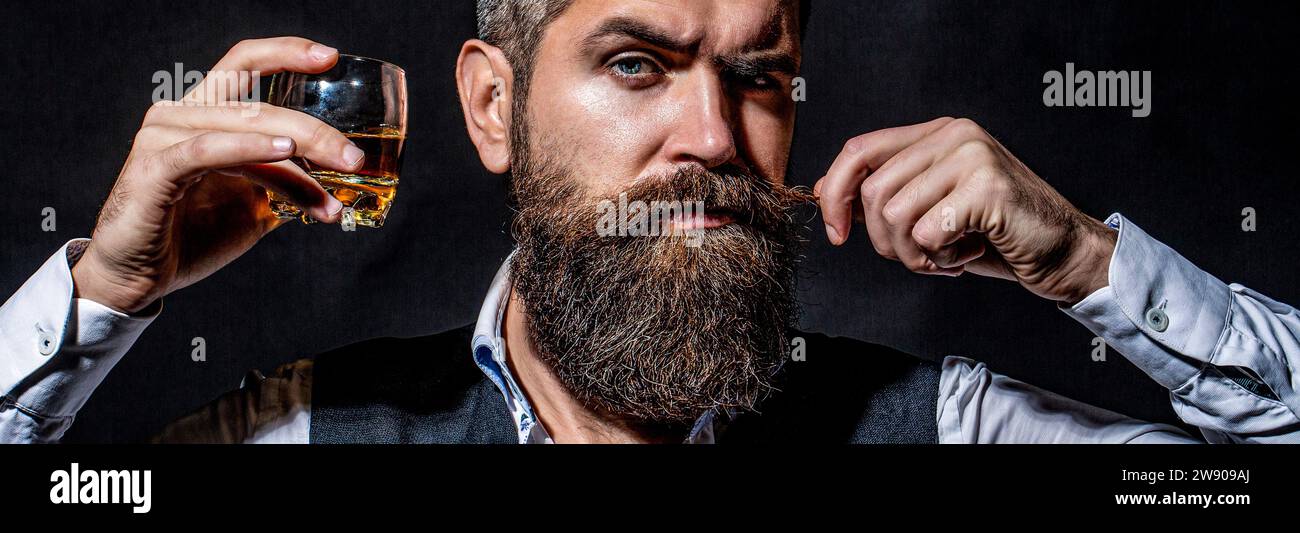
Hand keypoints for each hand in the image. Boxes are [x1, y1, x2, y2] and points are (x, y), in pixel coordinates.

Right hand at [72, 37, 364, 313]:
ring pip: (246, 128)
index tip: (331, 56)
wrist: (140, 279)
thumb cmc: (193, 235)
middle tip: (355, 159)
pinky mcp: (154, 167)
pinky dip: (249, 148)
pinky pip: (208, 150)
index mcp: (205, 114)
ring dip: (299, 156)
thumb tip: (340, 178)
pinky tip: (284, 153)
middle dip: (317, 131)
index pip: (245, 64)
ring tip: (339, 174)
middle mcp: (182, 115)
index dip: (287, 53)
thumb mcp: (256, 206)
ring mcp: (164, 136)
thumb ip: (289, 183)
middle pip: (260, 105)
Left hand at [815, 117, 1115, 303]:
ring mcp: (972, 156)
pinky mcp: (988, 187)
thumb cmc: (995, 236)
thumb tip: (822, 191)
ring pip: (893, 214)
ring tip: (948, 256)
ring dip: (914, 254)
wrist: (1063, 254)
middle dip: (884, 242)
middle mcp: (954, 134)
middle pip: (871, 191)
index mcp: (936, 132)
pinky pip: (927, 233)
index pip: (858, 151)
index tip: (836, 234)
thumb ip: (883, 195)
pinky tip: (969, 255)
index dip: (835, 194)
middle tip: (922, 257)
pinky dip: (941, 259)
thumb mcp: (929, 211)